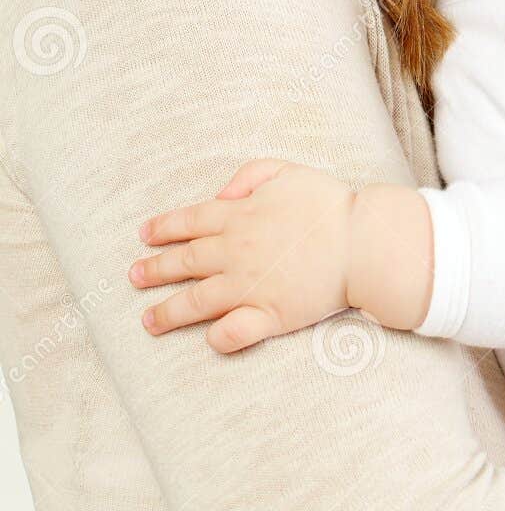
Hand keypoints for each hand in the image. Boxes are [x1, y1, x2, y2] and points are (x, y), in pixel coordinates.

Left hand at [131, 158, 355, 352]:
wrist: (364, 241)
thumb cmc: (330, 204)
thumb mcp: (287, 171)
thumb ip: (249, 175)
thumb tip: (220, 193)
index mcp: (239, 217)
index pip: (188, 222)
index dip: (163, 229)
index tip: (144, 236)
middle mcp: (235, 253)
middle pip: (185, 262)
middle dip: (154, 270)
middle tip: (134, 277)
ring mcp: (249, 286)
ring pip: (197, 302)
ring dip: (169, 312)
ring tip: (149, 321)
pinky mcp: (270, 314)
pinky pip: (234, 332)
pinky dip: (219, 338)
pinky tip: (209, 339)